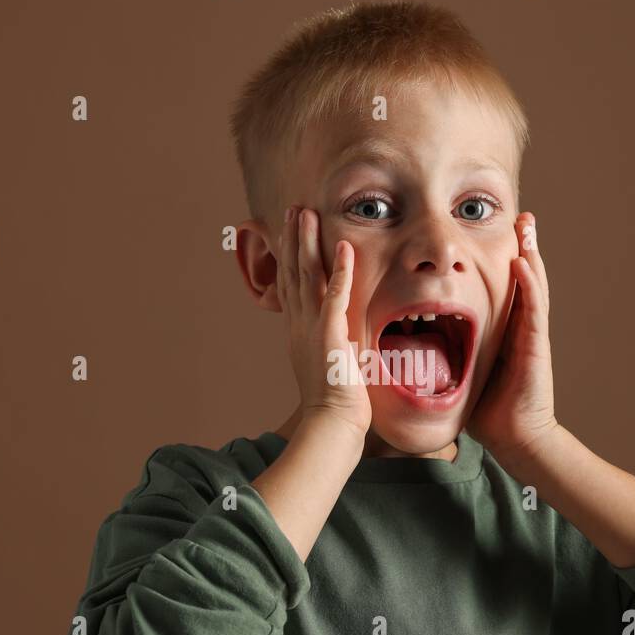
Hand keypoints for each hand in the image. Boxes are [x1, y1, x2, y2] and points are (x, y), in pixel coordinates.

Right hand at [277, 205, 371, 438]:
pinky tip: (344, 246)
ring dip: (308, 243)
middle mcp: (299, 324)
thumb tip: (341, 337)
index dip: (289, 255)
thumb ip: (331, 343)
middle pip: (292, 271)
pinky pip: (335, 295)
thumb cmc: (335, 402)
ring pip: (306, 275)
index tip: (291, 231)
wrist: (331, 423)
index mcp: (298, 331)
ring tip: (307, 214)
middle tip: (293, 210)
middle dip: (293, 239)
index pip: (290, 284)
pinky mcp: (330, 334)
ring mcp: (312, 327)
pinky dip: (340, 270)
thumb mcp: (328, 364)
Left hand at [467, 212, 557, 462]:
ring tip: (527, 225)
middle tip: (522, 216)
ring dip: (531, 253)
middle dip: (523, 246)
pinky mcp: (535, 345)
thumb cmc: (490, 411)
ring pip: (533, 285)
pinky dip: (528, 284)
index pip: (504, 289)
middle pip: (523, 278)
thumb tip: (415, 351)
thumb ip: (450, 357)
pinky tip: (522, 262)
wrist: (515, 438)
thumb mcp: (465, 374)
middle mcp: (521, 327)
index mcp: (505, 332)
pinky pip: (532, 309)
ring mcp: (531, 334)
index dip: (501, 261)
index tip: (496, 235)